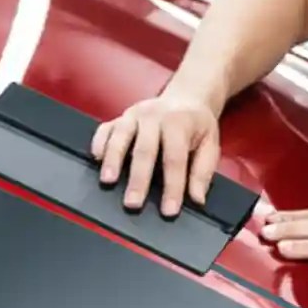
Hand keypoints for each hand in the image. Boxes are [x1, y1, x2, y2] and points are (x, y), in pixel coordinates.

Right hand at [91, 93, 220, 216]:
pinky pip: (105, 129)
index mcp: (178, 123)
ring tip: (108, 182)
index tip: (169, 210)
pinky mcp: (120, 117)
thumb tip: (197, 198)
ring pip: (121, 137)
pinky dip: (99, 143)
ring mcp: (134, 115)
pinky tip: (96, 159)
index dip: (172, 186)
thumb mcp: (210, 145)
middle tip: (132, 204)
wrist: (186, 96)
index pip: (174, 158)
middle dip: (138, 179)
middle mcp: (153, 116)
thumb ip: (202, 172)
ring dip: (113, 160)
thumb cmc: (197, 125)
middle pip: (144, 150)